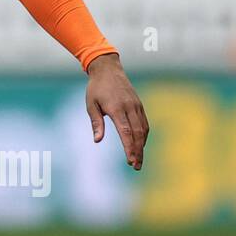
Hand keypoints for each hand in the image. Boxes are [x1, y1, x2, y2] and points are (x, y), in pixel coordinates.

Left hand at [85, 53, 148, 169]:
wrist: (108, 69)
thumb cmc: (96, 88)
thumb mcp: (91, 104)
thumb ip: (96, 122)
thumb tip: (97, 140)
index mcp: (116, 108)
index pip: (126, 132)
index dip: (129, 148)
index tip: (130, 161)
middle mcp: (129, 107)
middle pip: (138, 134)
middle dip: (138, 152)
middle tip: (136, 166)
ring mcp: (136, 106)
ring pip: (143, 129)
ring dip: (142, 146)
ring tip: (138, 160)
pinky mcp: (139, 105)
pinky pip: (144, 123)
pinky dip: (144, 135)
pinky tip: (140, 145)